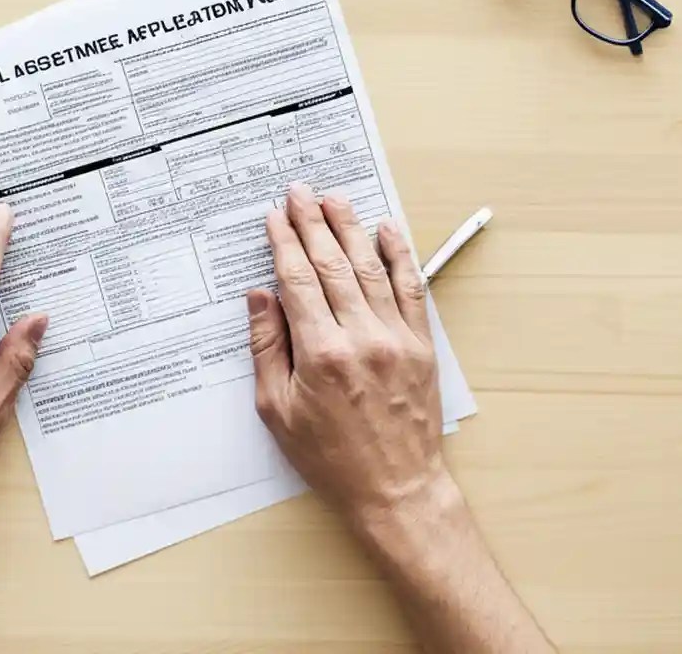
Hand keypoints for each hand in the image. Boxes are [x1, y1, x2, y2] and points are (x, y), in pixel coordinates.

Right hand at [247, 182, 447, 529]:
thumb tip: (260, 297)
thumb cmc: (330, 458)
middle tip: (299, 192)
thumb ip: (267, 348)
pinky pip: (411, 289)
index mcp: (320, 353)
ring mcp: (396, 339)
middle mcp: (360, 337)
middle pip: (332, 264)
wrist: (394, 489)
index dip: (283, 242)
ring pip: (370, 268)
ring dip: (351, 229)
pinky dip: (399, 256)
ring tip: (335, 199)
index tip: (275, 217)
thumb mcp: (278, 411)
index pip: (297, 280)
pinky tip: (387, 231)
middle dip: (313, 223)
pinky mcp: (421, 346)